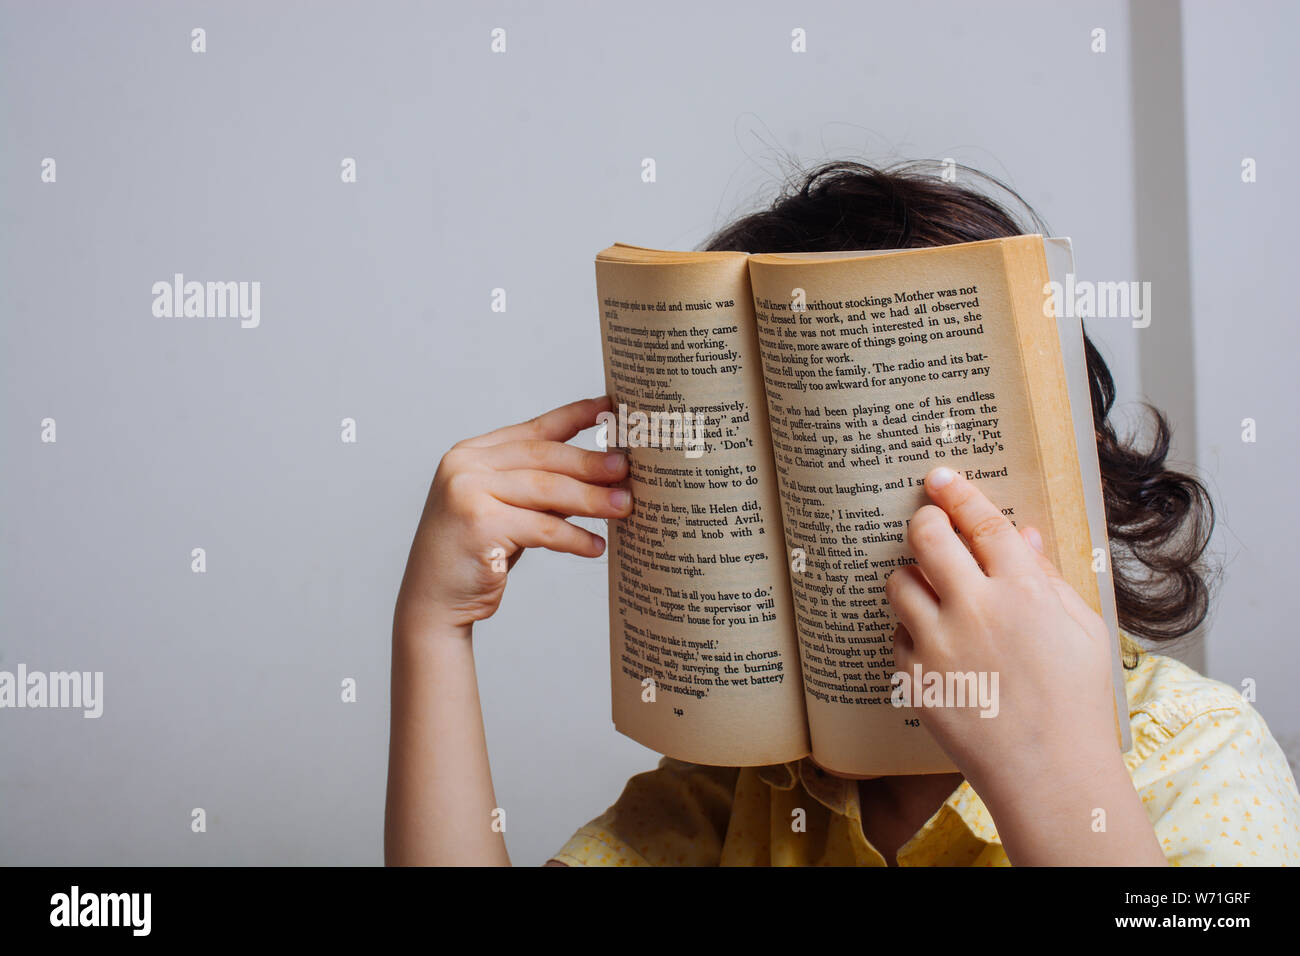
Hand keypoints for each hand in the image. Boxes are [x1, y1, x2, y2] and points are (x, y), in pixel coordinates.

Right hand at [394, 395, 631, 633]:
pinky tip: (596, 546)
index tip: (611, 408)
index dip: (575, 416)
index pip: (534, 430)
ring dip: (592, 499)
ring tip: (625, 507)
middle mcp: (465, 464)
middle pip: (544, 457)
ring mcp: (467, 491)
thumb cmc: (477, 555)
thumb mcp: (509, 511)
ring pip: (547, 489)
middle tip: (628, 470)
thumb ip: (542, 489)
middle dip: (592, 464)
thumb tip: (603, 474)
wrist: (432, 602)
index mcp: (472, 453)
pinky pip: (542, 527)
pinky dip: (574, 537)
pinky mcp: (478, 524)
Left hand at [884, 466, 1122, 806]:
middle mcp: (975, 609)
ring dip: (914, 579)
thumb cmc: (1076, 701)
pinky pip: (898, 634)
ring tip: (935, 595)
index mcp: (1023, 591)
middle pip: (928, 538)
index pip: (983, 522)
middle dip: (925, 522)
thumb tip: (1022, 535)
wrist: (1049, 773)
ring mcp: (939, 643)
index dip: (959, 493)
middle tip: (929, 524)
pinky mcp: (914, 676)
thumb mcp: (1081, 630)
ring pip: (899, 583)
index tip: (940, 476)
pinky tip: (941, 650)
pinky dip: (915, 634)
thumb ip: (1047, 578)